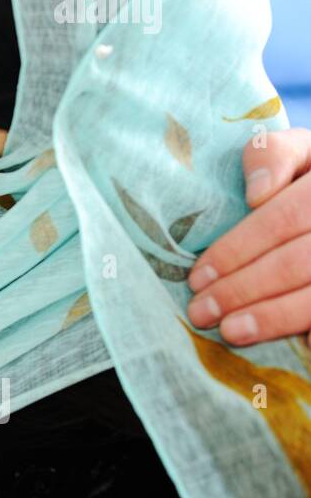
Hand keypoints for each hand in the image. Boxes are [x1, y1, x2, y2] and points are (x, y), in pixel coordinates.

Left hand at [187, 128, 310, 343]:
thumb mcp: (302, 150)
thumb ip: (274, 155)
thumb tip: (256, 195)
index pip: (283, 219)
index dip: (238, 248)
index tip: (198, 275)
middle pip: (297, 262)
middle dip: (244, 289)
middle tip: (201, 311)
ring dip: (273, 317)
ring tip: (230, 331)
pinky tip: (294, 347)